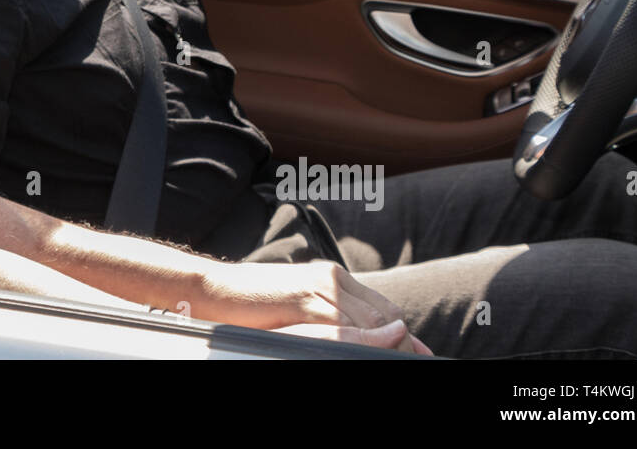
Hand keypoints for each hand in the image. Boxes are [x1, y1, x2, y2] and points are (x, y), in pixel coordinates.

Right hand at [196, 260, 433, 354]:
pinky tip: (374, 349)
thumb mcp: (299, 305)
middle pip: (385, 314)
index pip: (382, 306)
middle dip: (402, 343)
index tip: (419, 353)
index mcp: (332, 277)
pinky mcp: (307, 300)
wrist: (216, 290)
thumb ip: (330, 314)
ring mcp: (321, 287)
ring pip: (373, 321)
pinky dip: (367, 341)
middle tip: (414, 360)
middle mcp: (333, 278)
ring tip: (396, 359)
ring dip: (388, 345)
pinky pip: (347, 327)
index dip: (403, 334)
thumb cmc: (252, 305)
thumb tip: (361, 336)